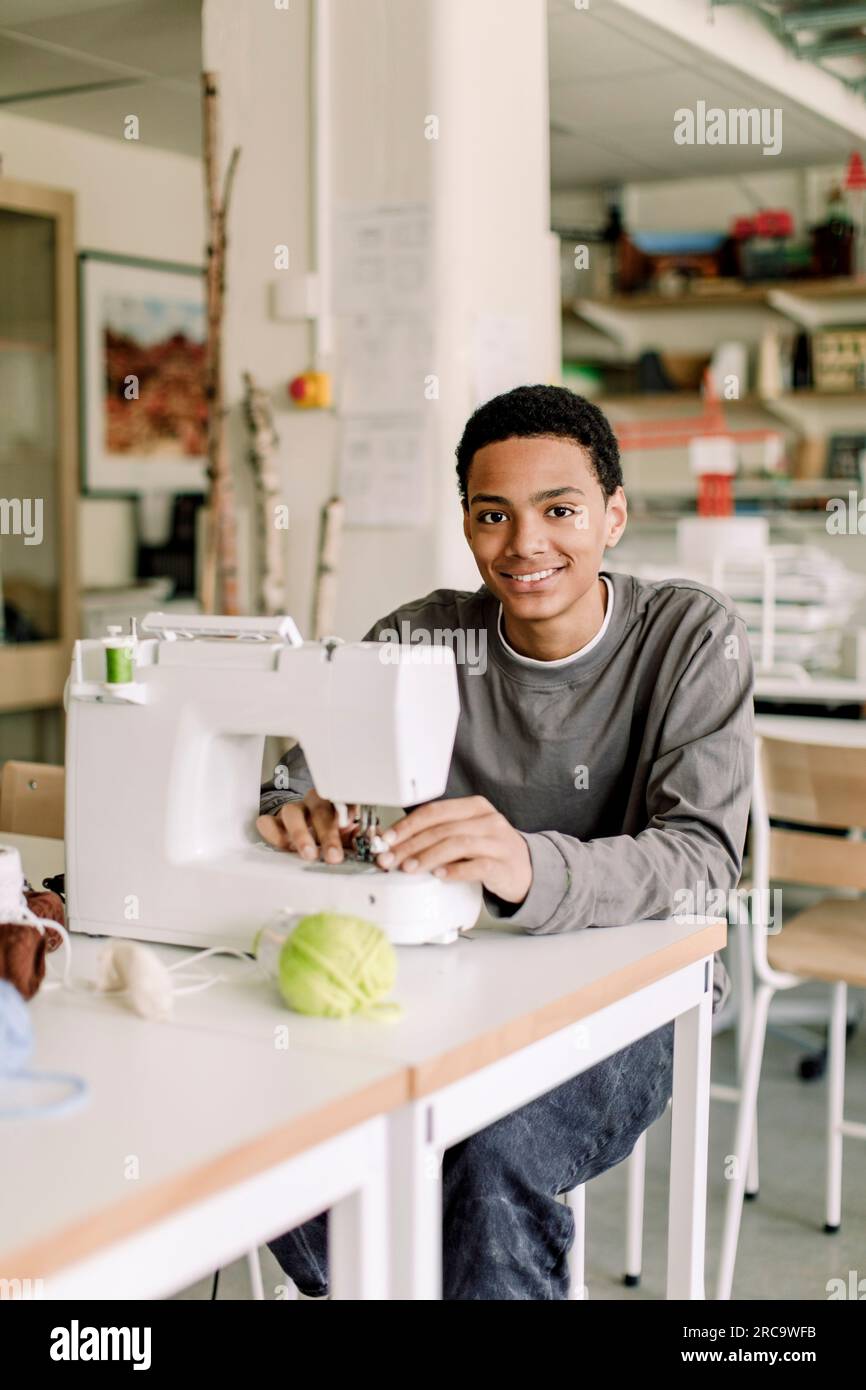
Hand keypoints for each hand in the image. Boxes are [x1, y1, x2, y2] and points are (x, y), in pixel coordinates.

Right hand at [256, 789, 358, 862]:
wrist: (306, 829)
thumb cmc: (333, 833)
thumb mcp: (353, 836)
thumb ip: (365, 843)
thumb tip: (382, 855)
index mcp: (337, 804)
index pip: (344, 801)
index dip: (348, 808)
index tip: (353, 820)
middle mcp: (314, 804)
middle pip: (320, 811)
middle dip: (328, 835)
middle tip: (334, 856)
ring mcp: (293, 811)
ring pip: (292, 814)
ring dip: (301, 834)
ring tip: (309, 854)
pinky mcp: (274, 821)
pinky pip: (267, 822)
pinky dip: (273, 833)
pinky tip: (283, 847)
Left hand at [375, 795, 531, 903]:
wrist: (527, 870)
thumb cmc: (490, 851)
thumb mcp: (466, 834)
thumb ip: (438, 835)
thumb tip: (397, 845)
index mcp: (474, 807)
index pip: (435, 811)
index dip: (407, 824)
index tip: (387, 839)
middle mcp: (487, 820)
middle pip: (442, 828)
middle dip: (411, 844)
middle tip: (391, 859)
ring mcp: (498, 841)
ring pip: (457, 844)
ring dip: (428, 856)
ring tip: (409, 868)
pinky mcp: (504, 864)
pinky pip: (477, 866)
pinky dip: (455, 870)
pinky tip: (440, 876)